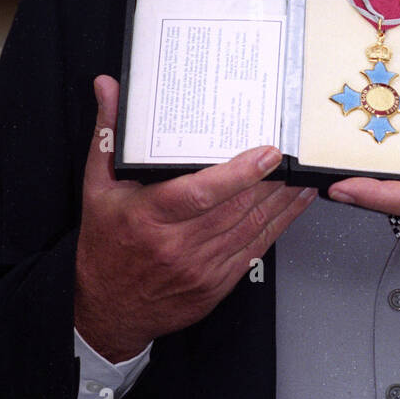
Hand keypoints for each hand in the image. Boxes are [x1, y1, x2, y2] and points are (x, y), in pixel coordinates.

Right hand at [74, 76, 315, 361]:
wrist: (110, 310)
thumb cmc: (105, 247)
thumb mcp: (98, 188)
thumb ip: (108, 135)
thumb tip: (109, 88)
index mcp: (148, 216)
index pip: (200, 193)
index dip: (239, 173)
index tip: (267, 154)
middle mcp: (177, 244)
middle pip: (236, 207)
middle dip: (273, 180)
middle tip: (296, 154)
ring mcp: (201, 267)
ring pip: (253, 227)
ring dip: (283, 200)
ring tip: (302, 174)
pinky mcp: (217, 283)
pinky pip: (255, 249)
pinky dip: (279, 225)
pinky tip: (293, 205)